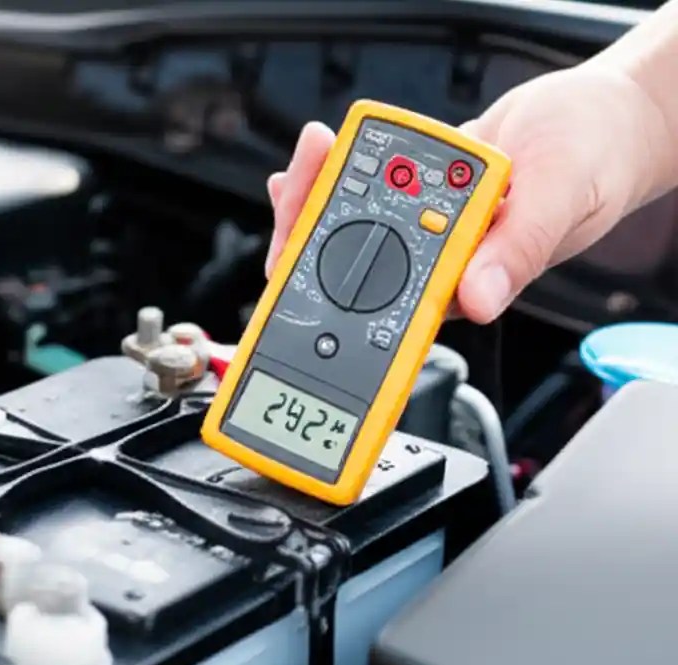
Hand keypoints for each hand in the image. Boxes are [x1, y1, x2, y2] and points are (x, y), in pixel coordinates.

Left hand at [264, 66, 671, 322]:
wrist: (602, 121)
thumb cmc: (594, 165)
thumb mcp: (559, 203)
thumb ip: (518, 250)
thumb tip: (479, 300)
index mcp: (463, 286)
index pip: (385, 310)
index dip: (333, 301)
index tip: (301, 265)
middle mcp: (434, 265)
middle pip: (349, 266)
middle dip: (309, 228)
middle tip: (296, 186)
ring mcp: (421, 230)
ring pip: (349, 225)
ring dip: (319, 193)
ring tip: (312, 155)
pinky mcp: (416, 195)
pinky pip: (365, 188)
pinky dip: (338, 171)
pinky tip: (318, 158)